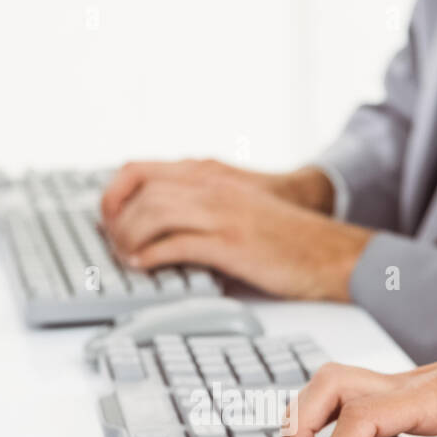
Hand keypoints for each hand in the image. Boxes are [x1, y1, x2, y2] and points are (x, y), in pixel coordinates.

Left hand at [99, 162, 369, 301]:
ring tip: (127, 258)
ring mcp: (221, 213)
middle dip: (117, 221)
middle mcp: (211, 187)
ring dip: (129, 238)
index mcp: (208, 175)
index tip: (107, 218)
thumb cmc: (284, 236)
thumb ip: (199, 205)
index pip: (139, 169)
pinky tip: (145, 267)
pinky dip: (151, 257)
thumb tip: (156, 223)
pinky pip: (176, 244)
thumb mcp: (237, 206)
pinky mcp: (230, 243)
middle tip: (114, 246)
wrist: (328, 251)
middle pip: (141, 191)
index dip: (113, 194)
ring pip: (153, 213)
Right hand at [281, 325, 436, 436]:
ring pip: (331, 385)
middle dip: (300, 428)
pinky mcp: (404, 393)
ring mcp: (403, 386)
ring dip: (305, 419)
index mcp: (434, 397)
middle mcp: (409, 385)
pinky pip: (347, 396)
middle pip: (329, 386)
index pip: (362, 416)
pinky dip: (323, 418)